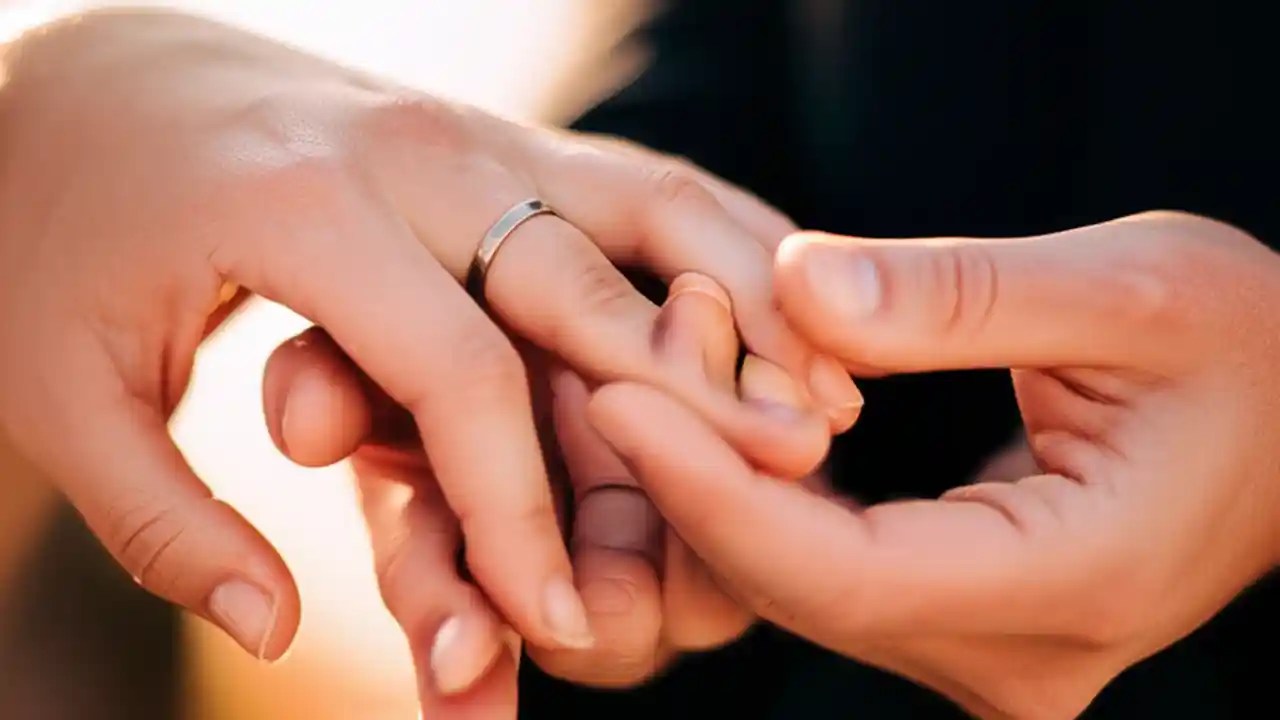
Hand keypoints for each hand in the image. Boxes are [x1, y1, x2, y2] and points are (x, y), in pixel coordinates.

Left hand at [0, 9, 851, 660]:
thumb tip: (276, 632)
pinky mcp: (501, 133)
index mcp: (306, 209)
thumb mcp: (62, 390)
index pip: (460, 379)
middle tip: (796, 485)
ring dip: (751, 304)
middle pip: (593, 283)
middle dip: (700, 399)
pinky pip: (643, 179)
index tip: (563, 626)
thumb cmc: (62, 238)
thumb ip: (165, 523)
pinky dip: (729, 243)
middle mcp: (415, 153)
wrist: (97, 79)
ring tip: (836, 396)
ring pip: (654, 203)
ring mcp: (471, 129)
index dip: (519, 516)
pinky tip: (794, 303)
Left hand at [588, 211, 1279, 717]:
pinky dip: (764, 501)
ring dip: (717, 489)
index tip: (615, 395)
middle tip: (612, 368)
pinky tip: (715, 424)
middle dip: (693, 481)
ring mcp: (986, 655)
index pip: (841, 570)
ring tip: (649, 380)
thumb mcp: (1128, 290)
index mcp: (1075, 584)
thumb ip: (962, 296)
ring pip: (799, 589)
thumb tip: (797, 287)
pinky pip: (827, 574)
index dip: (712, 487)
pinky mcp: (960, 623)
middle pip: (800, 589)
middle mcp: (1017, 658)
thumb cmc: (1245, 349)